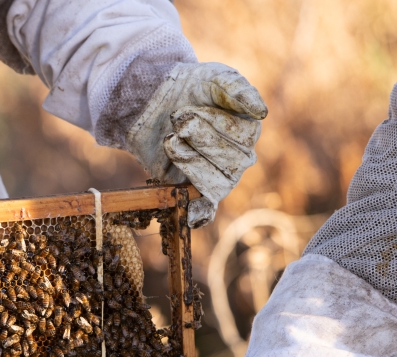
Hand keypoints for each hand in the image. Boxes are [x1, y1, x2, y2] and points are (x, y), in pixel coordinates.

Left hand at [127, 63, 267, 227]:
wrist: (157, 101)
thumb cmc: (192, 88)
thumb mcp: (213, 77)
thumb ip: (236, 88)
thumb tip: (261, 111)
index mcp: (249, 130)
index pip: (240, 136)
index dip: (212, 123)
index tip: (186, 110)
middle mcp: (239, 158)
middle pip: (230, 161)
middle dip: (198, 139)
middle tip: (176, 120)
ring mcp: (220, 176)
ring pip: (217, 184)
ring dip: (190, 162)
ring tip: (170, 140)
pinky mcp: (195, 189)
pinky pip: (206, 209)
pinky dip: (201, 214)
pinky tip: (192, 216)